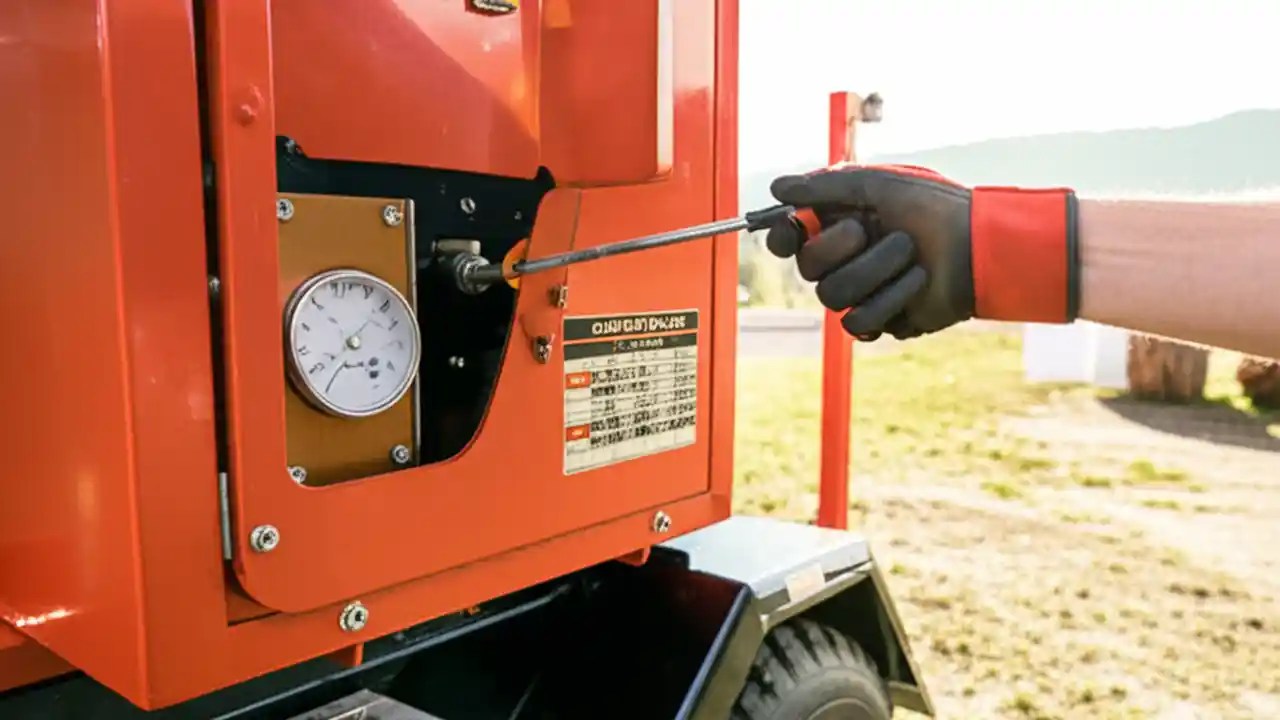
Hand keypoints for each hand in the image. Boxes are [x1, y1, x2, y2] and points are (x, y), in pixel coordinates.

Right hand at [764, 165, 975, 340]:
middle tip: (869, 228)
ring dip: (875, 270)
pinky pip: (859, 323)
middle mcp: (842, 258)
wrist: (979, 244)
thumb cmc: (933, 206)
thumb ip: (825, 185)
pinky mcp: (881, 319)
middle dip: (840, 246)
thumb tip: (777, 188)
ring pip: (833, 296)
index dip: (783, 236)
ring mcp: (861, 291)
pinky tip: (917, 283)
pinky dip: (891, 300)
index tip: (793, 227)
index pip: (788, 237)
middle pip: (808, 267)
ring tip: (911, 254)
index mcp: (836, 224)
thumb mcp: (878, 184)